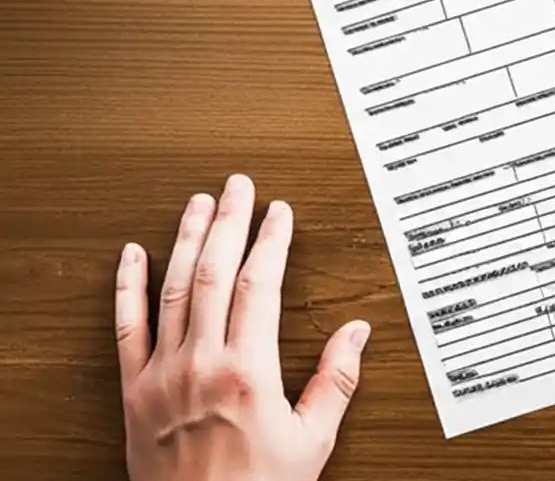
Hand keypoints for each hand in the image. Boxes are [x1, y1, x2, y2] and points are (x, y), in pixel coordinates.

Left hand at [113, 175, 369, 480]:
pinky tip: (132, 255)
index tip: (279, 212)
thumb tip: (357, 332)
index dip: (271, 240)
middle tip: (239, 186)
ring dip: (186, 240)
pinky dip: (126, 287)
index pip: (261, 284)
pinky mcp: (134, 392)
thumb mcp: (313, 440)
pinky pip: (125, 328)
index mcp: (248, 372)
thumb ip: (336, 381)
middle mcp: (200, 365)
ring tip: (199, 204)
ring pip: (172, 289)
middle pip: (214, 273)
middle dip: (229, 222)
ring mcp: (161, 376)